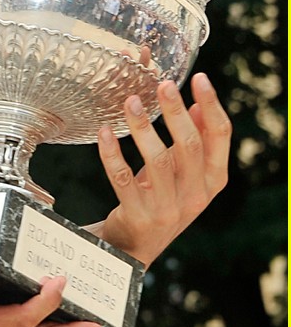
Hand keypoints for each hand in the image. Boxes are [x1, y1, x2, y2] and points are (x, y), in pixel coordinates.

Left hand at [91, 73, 230, 266]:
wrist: (133, 247)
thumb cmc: (160, 199)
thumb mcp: (184, 174)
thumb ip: (194, 143)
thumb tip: (198, 106)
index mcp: (213, 180)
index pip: (220, 137)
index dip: (212, 105)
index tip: (199, 79)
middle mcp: (196, 196)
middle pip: (190, 145)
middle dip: (175, 111)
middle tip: (163, 85)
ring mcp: (168, 209)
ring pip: (158, 160)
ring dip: (143, 127)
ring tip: (130, 102)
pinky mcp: (138, 216)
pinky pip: (123, 179)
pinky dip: (112, 153)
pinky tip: (105, 132)